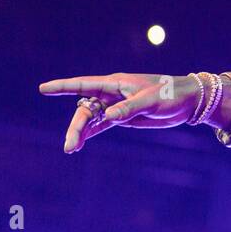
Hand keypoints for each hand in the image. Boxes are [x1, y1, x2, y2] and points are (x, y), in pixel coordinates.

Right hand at [38, 72, 202, 153]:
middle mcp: (111, 94)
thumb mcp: (150, 101)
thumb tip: (108, 116)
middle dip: (76, 126)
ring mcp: (116, 106)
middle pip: (85, 109)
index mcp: (115, 83)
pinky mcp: (123, 118)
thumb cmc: (169, 94)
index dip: (63, 86)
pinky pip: (102, 125)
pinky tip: (80, 143)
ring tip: (71, 148)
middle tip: (70, 145)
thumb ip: (128, 108)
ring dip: (81, 132)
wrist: (187, 101)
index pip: (84, 84)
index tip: (43, 88)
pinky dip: (91, 133)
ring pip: (92, 119)